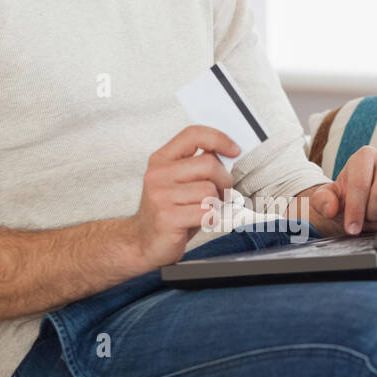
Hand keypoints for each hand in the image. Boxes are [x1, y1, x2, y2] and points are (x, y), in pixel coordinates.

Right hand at [131, 125, 239, 268]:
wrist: (142, 242)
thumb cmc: (168, 212)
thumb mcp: (179, 183)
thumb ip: (198, 167)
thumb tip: (227, 156)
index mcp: (161, 160)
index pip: (193, 135)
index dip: (219, 139)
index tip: (234, 150)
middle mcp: (158, 174)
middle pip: (208, 164)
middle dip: (224, 181)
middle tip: (221, 194)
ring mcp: (161, 196)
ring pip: (209, 190)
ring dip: (216, 203)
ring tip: (205, 210)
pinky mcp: (168, 217)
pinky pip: (206, 212)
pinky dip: (211, 219)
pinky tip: (200, 222)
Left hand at [307, 147, 376, 234]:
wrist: (365, 198)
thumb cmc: (347, 197)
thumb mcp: (329, 198)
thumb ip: (321, 201)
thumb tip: (330, 208)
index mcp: (364, 156)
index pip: (360, 184)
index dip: (355, 210)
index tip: (352, 229)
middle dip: (372, 213)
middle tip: (367, 221)